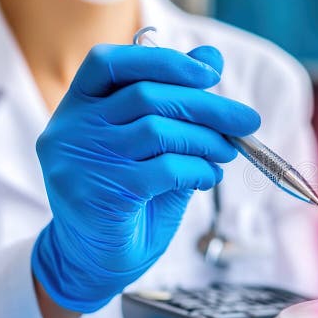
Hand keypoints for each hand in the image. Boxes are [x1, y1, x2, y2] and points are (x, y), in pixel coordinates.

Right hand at [31, 44, 260, 312]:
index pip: (110, 62)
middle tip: (247, 120)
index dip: (163, 61)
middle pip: (147, 96)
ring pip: (158, 131)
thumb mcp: (153, 143)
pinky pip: (164, 169)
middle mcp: (71, 128)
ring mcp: (80, 162)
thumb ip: (176, 102)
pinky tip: (209, 177)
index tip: (210, 74)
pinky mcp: (101, 195)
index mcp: (78, 105)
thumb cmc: (128, 194)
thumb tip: (210, 57)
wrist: (95, 260)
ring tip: (228, 152)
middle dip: (207, 106)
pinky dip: (198, 170)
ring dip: (207, 140)